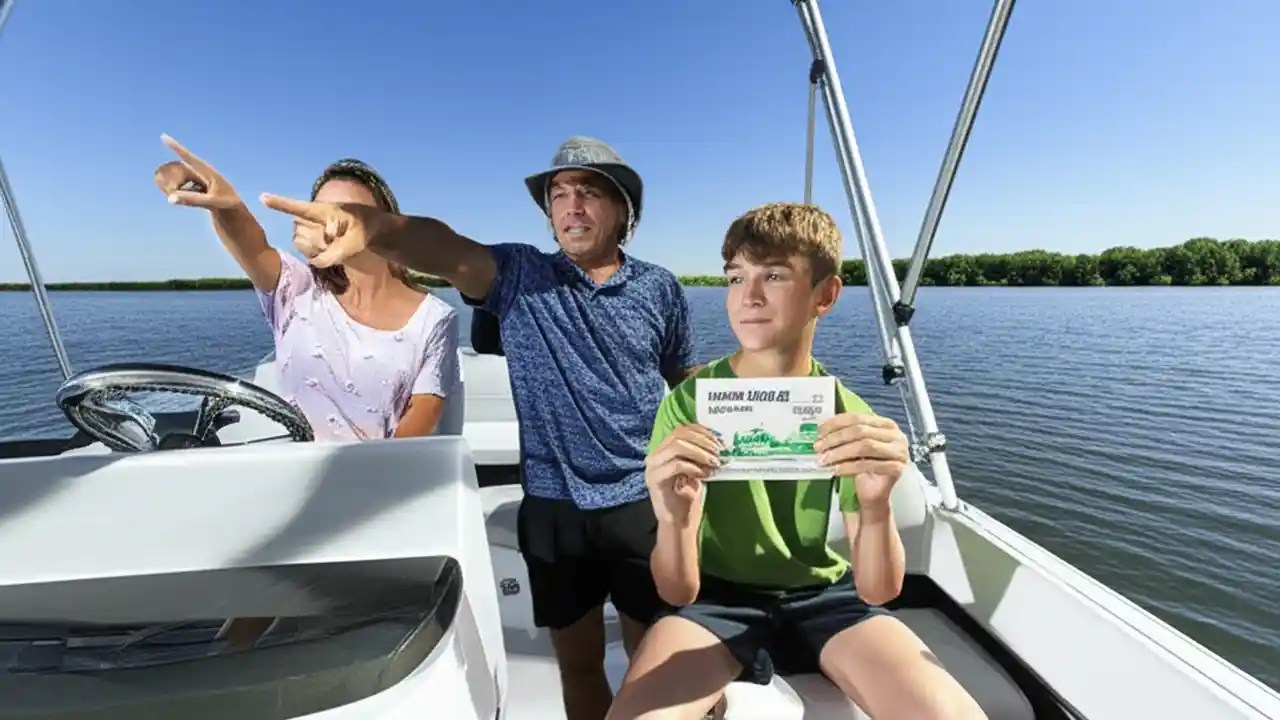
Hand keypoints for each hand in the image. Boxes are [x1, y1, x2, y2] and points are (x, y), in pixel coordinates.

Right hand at [153, 134, 241, 209]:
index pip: (188, 156)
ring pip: (180, 181)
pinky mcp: (197, 183)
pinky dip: (184, 194)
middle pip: (180, 173)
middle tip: (193, 195)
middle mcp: (201, 170)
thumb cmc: (226, 202)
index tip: (164, 136)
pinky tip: (201, 197)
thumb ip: (192, 200)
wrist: (234, 206)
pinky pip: (183, 188)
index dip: (176, 147)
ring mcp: (199, 176)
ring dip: (180, 190)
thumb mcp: (211, 202)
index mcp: (206, 169)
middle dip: (176, 184)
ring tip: (203, 197)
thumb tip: (170, 199)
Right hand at [259, 193, 390, 267]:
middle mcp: (312, 220)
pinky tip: (331, 252)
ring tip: (335, 243)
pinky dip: (319, 256)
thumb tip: (315, 262)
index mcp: (322, 210)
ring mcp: (312, 231)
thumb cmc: (364, 227)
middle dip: (317, 240)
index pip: (298, 207)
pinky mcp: (314, 243)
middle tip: (336, 237)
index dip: (280, 204)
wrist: (370, 229)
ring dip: (317, 248)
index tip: (262, 197)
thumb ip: (337, 251)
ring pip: (302, 244)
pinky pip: (308, 254)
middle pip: (301, 232)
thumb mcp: (356, 239)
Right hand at [644, 423, 720, 527]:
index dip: (701, 431)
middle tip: (718, 451)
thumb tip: (718, 443)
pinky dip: (692, 466)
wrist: (678, 522)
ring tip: (713, 462)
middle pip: (678, 435)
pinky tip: (704, 473)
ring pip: (676, 447)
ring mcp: (653, 467)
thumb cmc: (688, 496)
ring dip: (699, 452)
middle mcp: (656, 455)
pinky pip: (675, 465)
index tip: (718, 439)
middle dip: (702, 440)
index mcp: (665, 450)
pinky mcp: (654, 479)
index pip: (681, 429)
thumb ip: (701, 455)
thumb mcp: (697, 470)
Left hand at [813, 413, 909, 506]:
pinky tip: (836, 470)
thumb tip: (821, 431)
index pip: (857, 418)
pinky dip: (848, 467)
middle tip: (818, 447)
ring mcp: (899, 452)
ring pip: (865, 446)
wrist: (875, 493)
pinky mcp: (897, 468)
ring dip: (840, 452)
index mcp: (886, 424)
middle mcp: (896, 435)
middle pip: (860, 431)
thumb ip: (845, 435)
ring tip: (824, 459)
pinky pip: (868, 465)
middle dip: (835, 438)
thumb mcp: (854, 447)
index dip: (836, 423)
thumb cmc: (864, 468)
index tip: (819, 432)